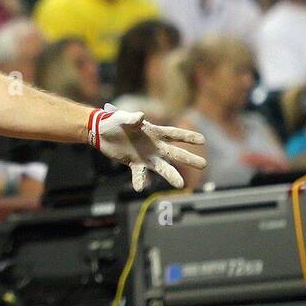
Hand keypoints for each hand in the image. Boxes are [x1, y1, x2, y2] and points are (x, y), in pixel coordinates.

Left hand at [89, 105, 205, 191]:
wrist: (101, 133)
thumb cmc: (114, 121)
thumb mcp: (122, 118)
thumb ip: (132, 119)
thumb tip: (140, 116)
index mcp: (155, 132)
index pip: (174, 134)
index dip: (188, 136)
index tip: (203, 140)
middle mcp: (154, 146)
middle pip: (174, 153)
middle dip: (189, 159)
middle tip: (204, 165)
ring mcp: (146, 157)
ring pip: (162, 168)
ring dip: (171, 176)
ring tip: (181, 185)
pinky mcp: (134, 164)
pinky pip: (139, 174)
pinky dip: (140, 181)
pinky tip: (140, 188)